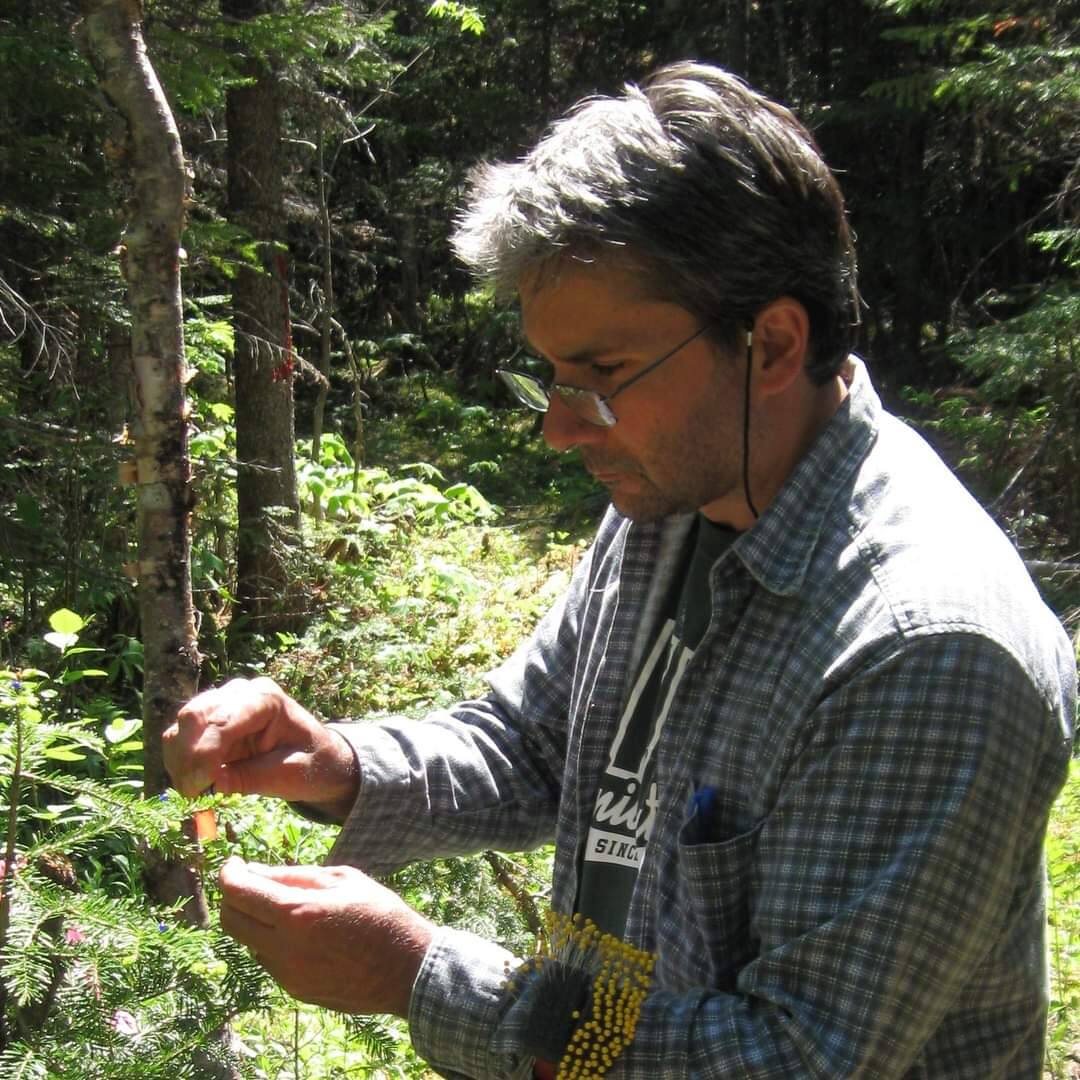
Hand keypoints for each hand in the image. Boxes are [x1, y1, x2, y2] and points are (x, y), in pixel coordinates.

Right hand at [162, 676, 359, 818]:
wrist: (320, 759)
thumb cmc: (312, 764)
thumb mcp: (291, 775)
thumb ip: (252, 778)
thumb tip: (211, 787)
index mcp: (266, 699)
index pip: (221, 720)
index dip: (203, 755)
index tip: (199, 790)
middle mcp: (240, 693)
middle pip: (194, 716)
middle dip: (187, 759)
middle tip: (193, 797)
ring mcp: (223, 704)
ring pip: (182, 726)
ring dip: (180, 763)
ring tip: (195, 795)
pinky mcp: (211, 722)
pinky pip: (182, 738)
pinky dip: (180, 763)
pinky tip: (195, 785)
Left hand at [218, 857, 433, 1017]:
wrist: (407, 970)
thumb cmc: (380, 914)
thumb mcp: (343, 879)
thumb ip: (296, 875)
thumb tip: (256, 872)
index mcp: (297, 913)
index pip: (239, 892)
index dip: (229, 874)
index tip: (235, 864)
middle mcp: (283, 949)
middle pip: (231, 922)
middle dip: (232, 898)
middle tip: (249, 883)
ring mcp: (287, 975)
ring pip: (248, 943)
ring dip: (254, 921)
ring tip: (283, 907)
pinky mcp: (295, 991)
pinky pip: (270, 961)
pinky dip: (273, 942)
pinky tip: (301, 933)